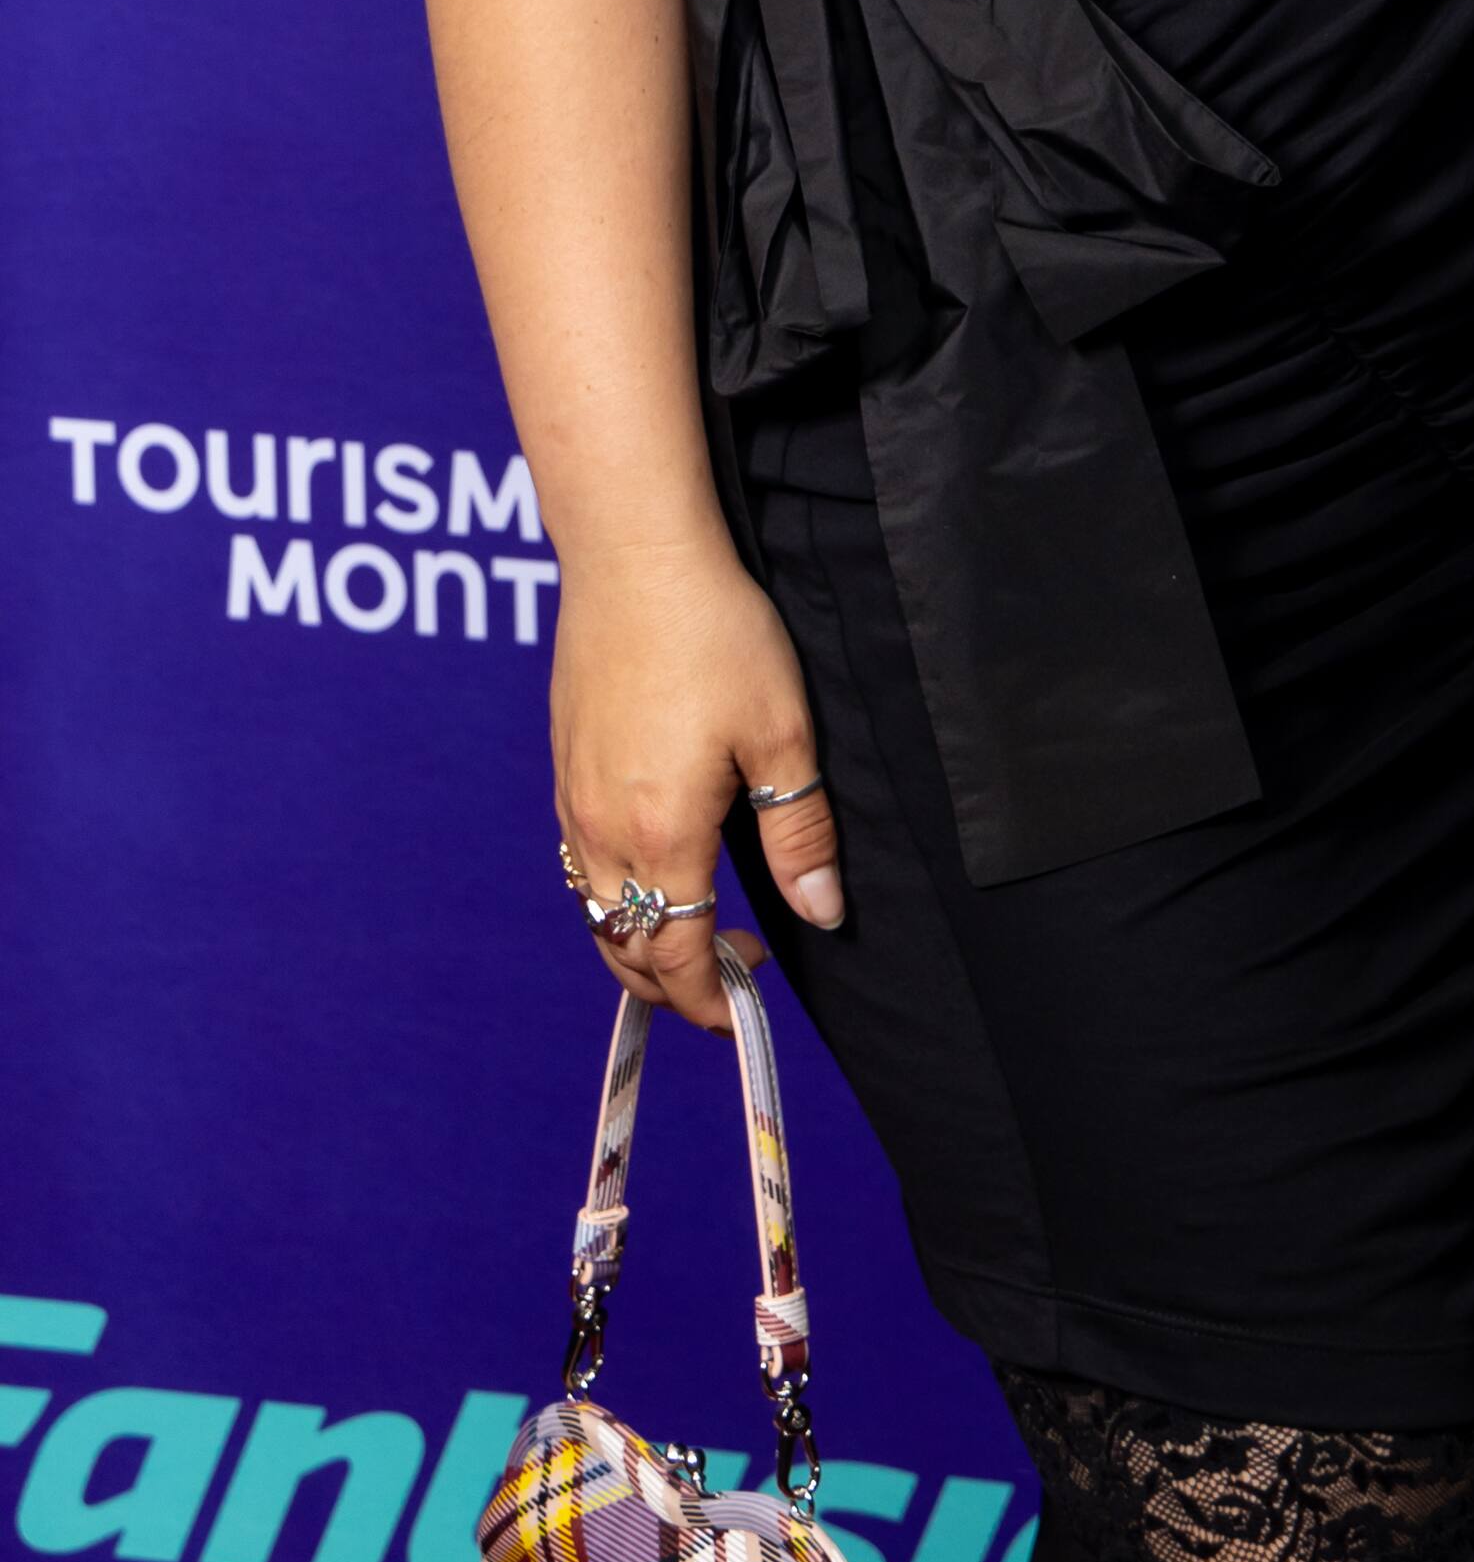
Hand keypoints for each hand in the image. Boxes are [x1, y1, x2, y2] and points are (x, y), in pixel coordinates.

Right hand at [553, 539, 843, 1032]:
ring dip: (636, 939)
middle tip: (725, 981)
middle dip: (670, 982)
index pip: (676, 953)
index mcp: (660, 833)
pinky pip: (575, 861)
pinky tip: (650, 867)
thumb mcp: (782, 733)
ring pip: (591, 908)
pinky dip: (610, 892)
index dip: (711, 996)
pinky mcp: (563, 764)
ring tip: (690, 932)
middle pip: (622, 946)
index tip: (744, 1007)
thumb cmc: (716, 633)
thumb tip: (822, 914)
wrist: (634, 554)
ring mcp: (571, 797)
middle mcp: (599, 829)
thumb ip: (799, 833)